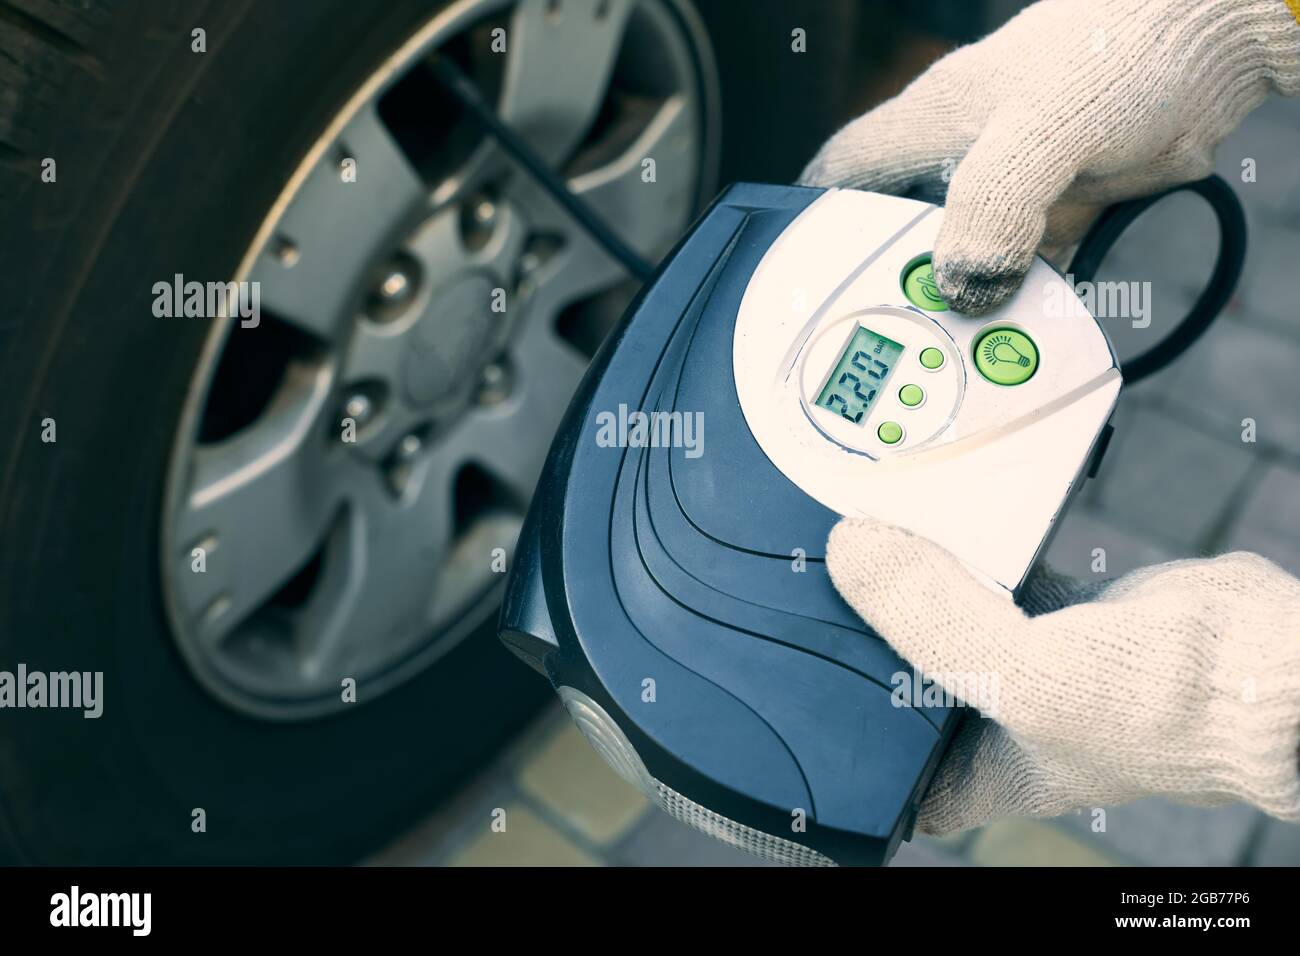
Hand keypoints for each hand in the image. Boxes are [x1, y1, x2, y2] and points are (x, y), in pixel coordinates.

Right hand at [798, 0, 1299, 313]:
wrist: (1213, 44)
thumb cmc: (1118, 55)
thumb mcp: (1040, 132)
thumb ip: (993, 206)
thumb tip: (964, 285)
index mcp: (929, 122)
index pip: (843, 170)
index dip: (812, 218)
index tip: (793, 271)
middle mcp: (961, 153)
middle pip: (903, 230)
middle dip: (897, 284)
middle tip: (892, 336)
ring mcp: (1013, 181)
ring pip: (968, 256)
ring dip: (967, 300)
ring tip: (960, 347)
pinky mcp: (1061, 202)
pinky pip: (1029, 263)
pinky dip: (1028, 294)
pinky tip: (1030, 323)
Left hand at [826, 517, 1299, 834]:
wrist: (1267, 658)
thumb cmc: (1166, 709)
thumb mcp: (1024, 673)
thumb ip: (931, 615)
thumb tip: (851, 549)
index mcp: (973, 770)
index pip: (873, 764)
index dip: (823, 726)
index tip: (775, 674)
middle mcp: (990, 719)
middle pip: (893, 668)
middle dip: (855, 623)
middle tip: (805, 570)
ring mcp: (1023, 661)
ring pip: (936, 610)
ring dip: (907, 572)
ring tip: (856, 526)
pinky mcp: (1053, 610)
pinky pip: (986, 570)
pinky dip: (965, 542)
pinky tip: (937, 513)